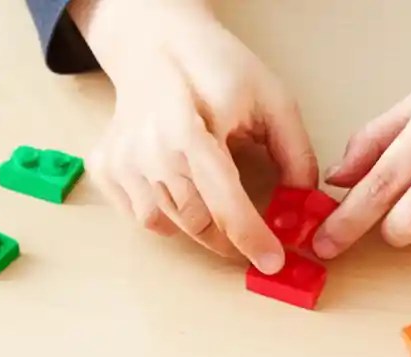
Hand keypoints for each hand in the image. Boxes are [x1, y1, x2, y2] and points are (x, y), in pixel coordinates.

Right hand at [72, 0, 316, 273]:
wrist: (154, 41)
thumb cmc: (212, 65)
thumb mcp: (271, 98)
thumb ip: (294, 152)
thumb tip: (305, 202)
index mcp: (188, 131)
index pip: (225, 204)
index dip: (252, 239)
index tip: (273, 260)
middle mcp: (147, 151)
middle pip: (197, 223)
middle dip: (231, 240)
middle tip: (258, 240)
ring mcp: (122, 161)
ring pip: (169, 225)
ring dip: (201, 225)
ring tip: (218, 197)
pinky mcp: (106, 167)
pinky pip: (143, 215)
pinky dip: (168, 215)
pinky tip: (183, 186)